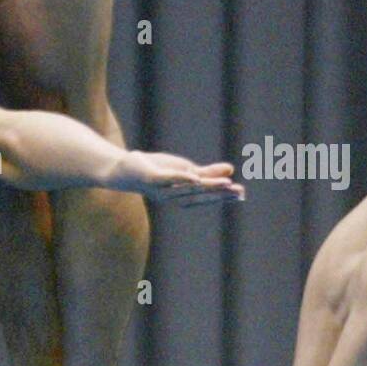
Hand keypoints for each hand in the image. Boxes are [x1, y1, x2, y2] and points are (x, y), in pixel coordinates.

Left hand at [112, 151, 243, 204]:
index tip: (242, 194)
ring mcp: (163, 189)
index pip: (207, 196)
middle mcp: (175, 196)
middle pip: (202, 195)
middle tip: (239, 191)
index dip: (224, 196)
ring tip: (226, 183)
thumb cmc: (157, 172)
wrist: (125, 170)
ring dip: (207, 187)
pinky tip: (195, 177)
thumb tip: (231, 169)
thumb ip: (207, 172)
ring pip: (189, 189)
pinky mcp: (152, 179)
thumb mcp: (185, 170)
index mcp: (185, 195)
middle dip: (221, 193)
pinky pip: (168, 180)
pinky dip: (181, 179)